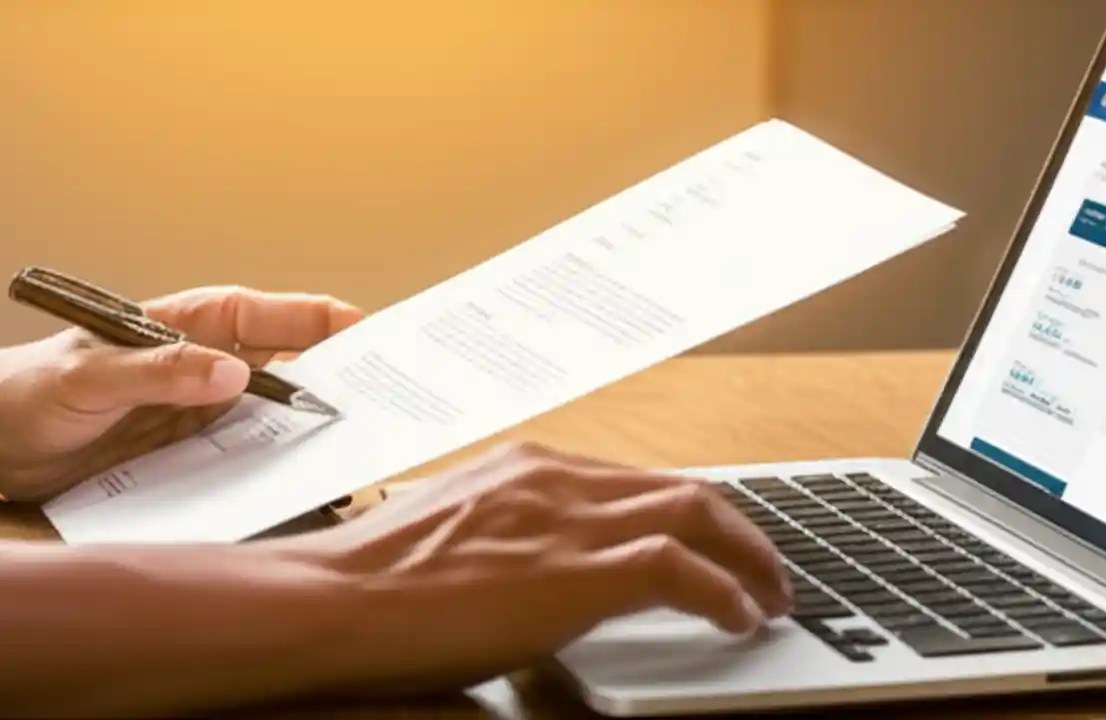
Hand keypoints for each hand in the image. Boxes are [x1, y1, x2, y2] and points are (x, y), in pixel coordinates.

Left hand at [0, 286, 362, 500]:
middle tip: (385, 393)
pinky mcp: (199, 448)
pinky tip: (306, 479)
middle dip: (337, 372)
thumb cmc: (32, 392)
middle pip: (289, 362)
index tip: (366, 329)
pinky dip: (283, 462)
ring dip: (315, 425)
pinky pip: (253, 452)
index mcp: (188, 326)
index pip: (266, 314)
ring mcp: (207, 407)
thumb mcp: (89, 378)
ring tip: (357, 442)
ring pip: (278, 411)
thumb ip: (159, 373)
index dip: (319, 319)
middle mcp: (207, 363)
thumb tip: (236, 375)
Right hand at [291, 442, 793, 693]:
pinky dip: (724, 592)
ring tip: (770, 594)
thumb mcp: (457, 530)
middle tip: (763, 566)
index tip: (713, 537)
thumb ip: (511, 529)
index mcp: (531, 468)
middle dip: (738, 527)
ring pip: (698, 514)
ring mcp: (568, 522)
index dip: (690, 510)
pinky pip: (680, 570)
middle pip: (684, 487)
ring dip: (749, 557)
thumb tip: (542, 559)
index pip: (639, 478)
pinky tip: (740, 618)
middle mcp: (559, 480)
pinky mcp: (574, 573)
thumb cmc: (377, 578)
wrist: (335, 599)